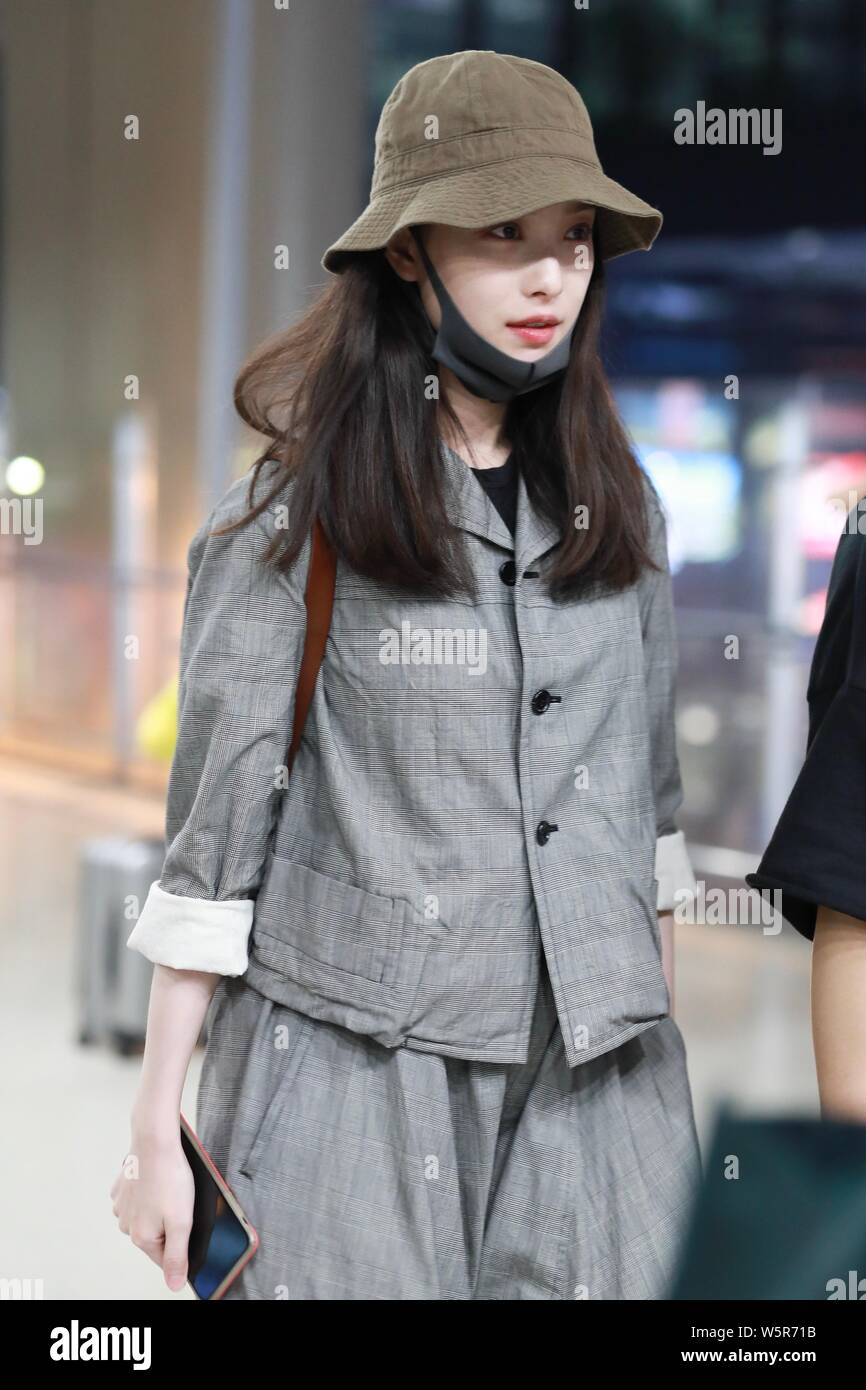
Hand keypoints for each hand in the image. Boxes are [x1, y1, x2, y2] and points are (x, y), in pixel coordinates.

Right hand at [110, 1127, 194, 1291]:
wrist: (155, 1141)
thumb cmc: (170, 1178)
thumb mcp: (182, 1222)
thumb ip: (178, 1256)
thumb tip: (174, 1285)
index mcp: (142, 1237)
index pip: (165, 1258)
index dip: (181, 1243)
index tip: (186, 1223)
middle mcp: (126, 1225)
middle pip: (156, 1236)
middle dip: (170, 1223)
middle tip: (179, 1200)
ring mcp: (121, 1206)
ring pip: (147, 1216)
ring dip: (159, 1206)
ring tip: (169, 1186)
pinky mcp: (121, 1188)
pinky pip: (138, 1198)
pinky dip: (149, 1191)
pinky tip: (157, 1179)